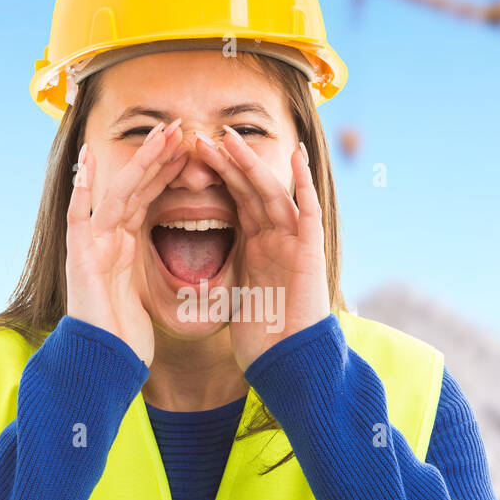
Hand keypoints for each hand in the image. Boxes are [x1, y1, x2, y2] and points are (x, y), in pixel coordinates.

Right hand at [66, 120, 187, 367]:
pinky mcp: (79, 258)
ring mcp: (91, 246)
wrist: (103, 366)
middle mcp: (107, 240)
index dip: (167, 171)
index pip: (149, 198)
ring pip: (118, 194)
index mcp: (126, 247)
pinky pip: (80, 218)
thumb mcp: (155, 300)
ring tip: (161, 134)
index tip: (189, 148)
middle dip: (156, 157)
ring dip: (139, 163)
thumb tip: (199, 275)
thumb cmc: (127, 339)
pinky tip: (88, 161)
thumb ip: (165, 277)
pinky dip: (82, 190)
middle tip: (178, 126)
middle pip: (135, 188)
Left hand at [193, 126, 330, 372]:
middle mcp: (275, 239)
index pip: (234, 200)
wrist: (288, 364)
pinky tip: (295, 155)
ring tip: (230, 137)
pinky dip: (303, 183)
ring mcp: (293, 243)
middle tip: (203, 136)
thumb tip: (189, 274)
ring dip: (252, 164)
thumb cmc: (261, 338)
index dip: (216, 176)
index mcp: (255, 247)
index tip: (191, 155)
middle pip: (249, 189)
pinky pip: (308, 211)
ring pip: (272, 193)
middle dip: (228, 162)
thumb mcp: (232, 296)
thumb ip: (222, 274)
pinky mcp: (310, 252)